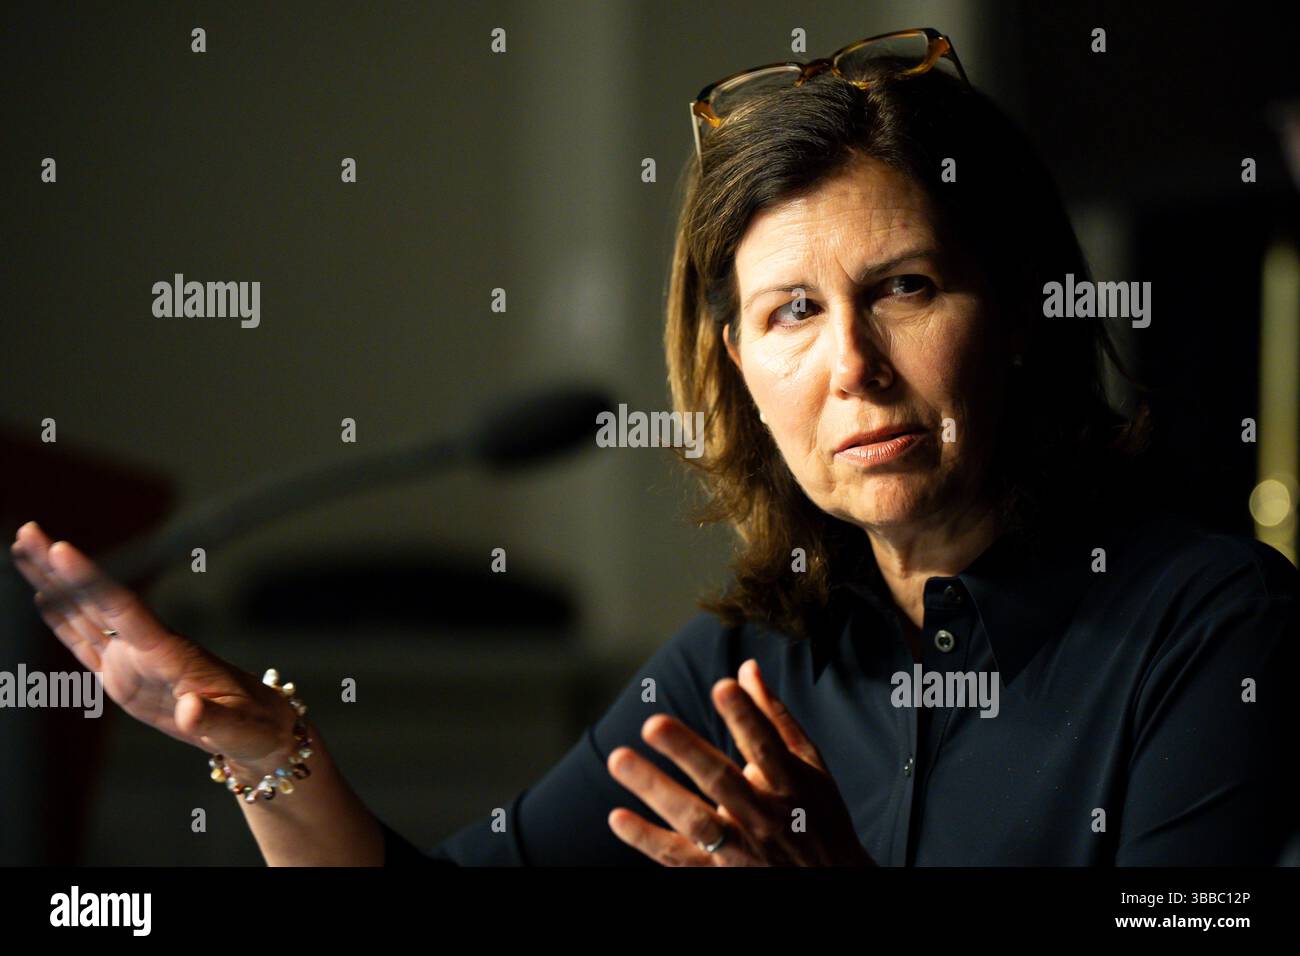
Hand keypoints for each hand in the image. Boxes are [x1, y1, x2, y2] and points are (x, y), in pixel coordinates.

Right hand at [10, 521, 298, 774]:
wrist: (258, 731)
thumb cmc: (253, 727)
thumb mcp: (240, 729)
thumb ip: (214, 719)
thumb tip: (190, 711)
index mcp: (170, 653)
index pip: (123, 609)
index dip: (92, 581)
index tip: (64, 550)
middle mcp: (146, 648)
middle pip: (95, 601)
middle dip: (60, 569)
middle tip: (29, 530)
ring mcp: (133, 661)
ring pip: (83, 615)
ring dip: (54, 584)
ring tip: (26, 548)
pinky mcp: (124, 678)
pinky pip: (84, 644)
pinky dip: (61, 620)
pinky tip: (42, 597)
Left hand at [606, 658, 873, 865]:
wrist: (834, 883)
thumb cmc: (819, 815)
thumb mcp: (810, 766)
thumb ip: (774, 716)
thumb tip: (745, 668)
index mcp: (793, 784)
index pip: (767, 745)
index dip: (746, 717)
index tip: (722, 686)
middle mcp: (766, 817)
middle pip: (723, 781)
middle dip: (688, 752)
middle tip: (653, 724)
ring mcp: (742, 849)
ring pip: (695, 821)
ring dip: (656, 790)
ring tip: (619, 759)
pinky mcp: (720, 873)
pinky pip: (679, 857)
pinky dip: (647, 839)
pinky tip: (617, 816)